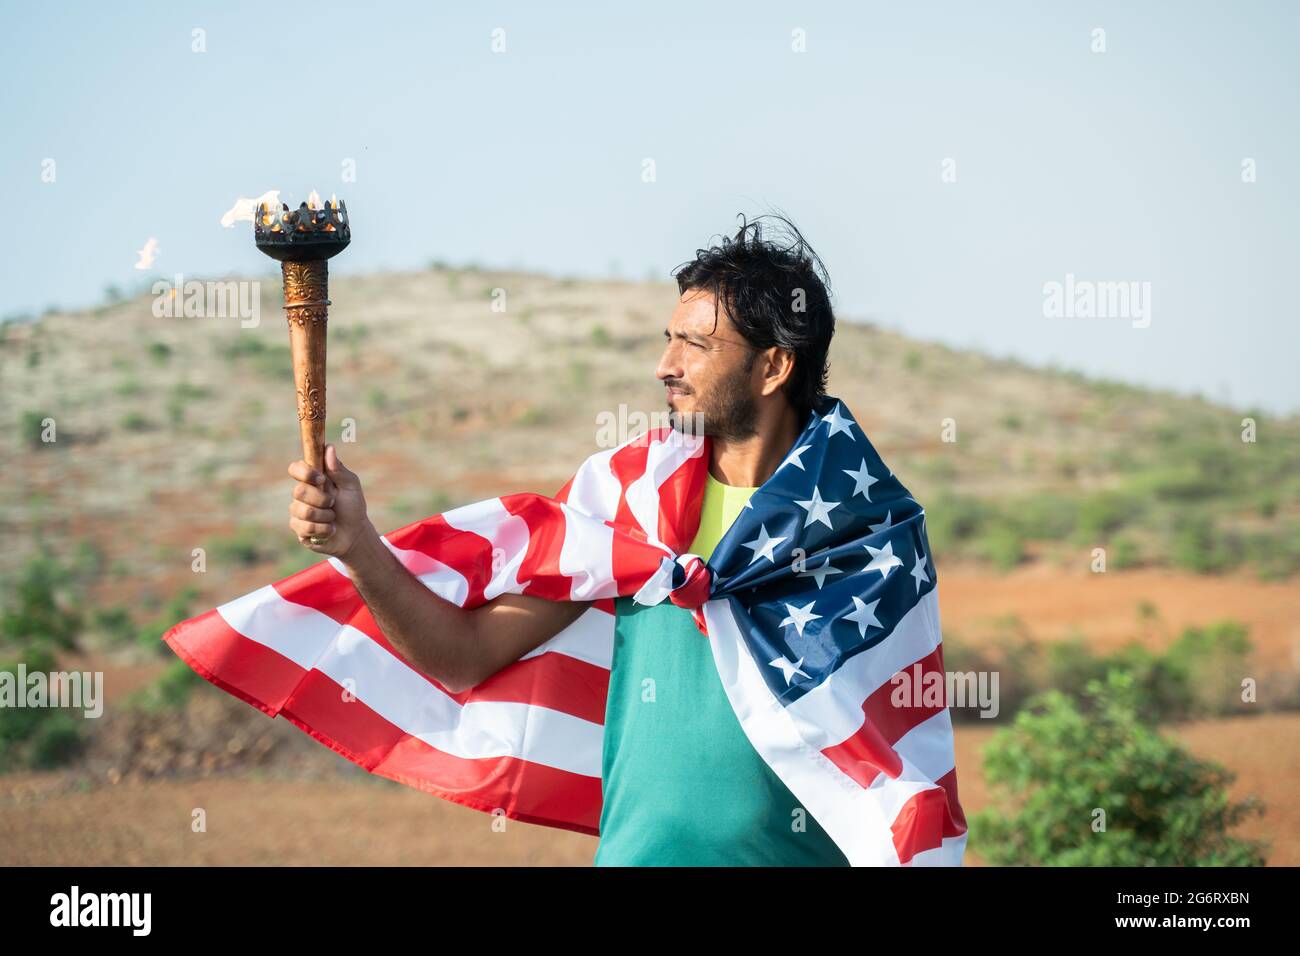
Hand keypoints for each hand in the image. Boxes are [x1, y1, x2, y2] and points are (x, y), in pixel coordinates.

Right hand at [288, 444, 373, 559]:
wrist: (355, 533)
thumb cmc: (352, 506)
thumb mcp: (351, 486)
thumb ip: (339, 469)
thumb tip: (329, 447)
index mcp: (312, 479)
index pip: (295, 468)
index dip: (305, 473)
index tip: (322, 479)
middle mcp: (302, 493)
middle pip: (299, 491)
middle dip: (321, 499)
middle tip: (333, 503)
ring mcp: (298, 511)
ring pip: (303, 511)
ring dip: (325, 516)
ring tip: (332, 518)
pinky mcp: (298, 529)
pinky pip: (306, 527)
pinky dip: (324, 529)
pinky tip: (330, 530)